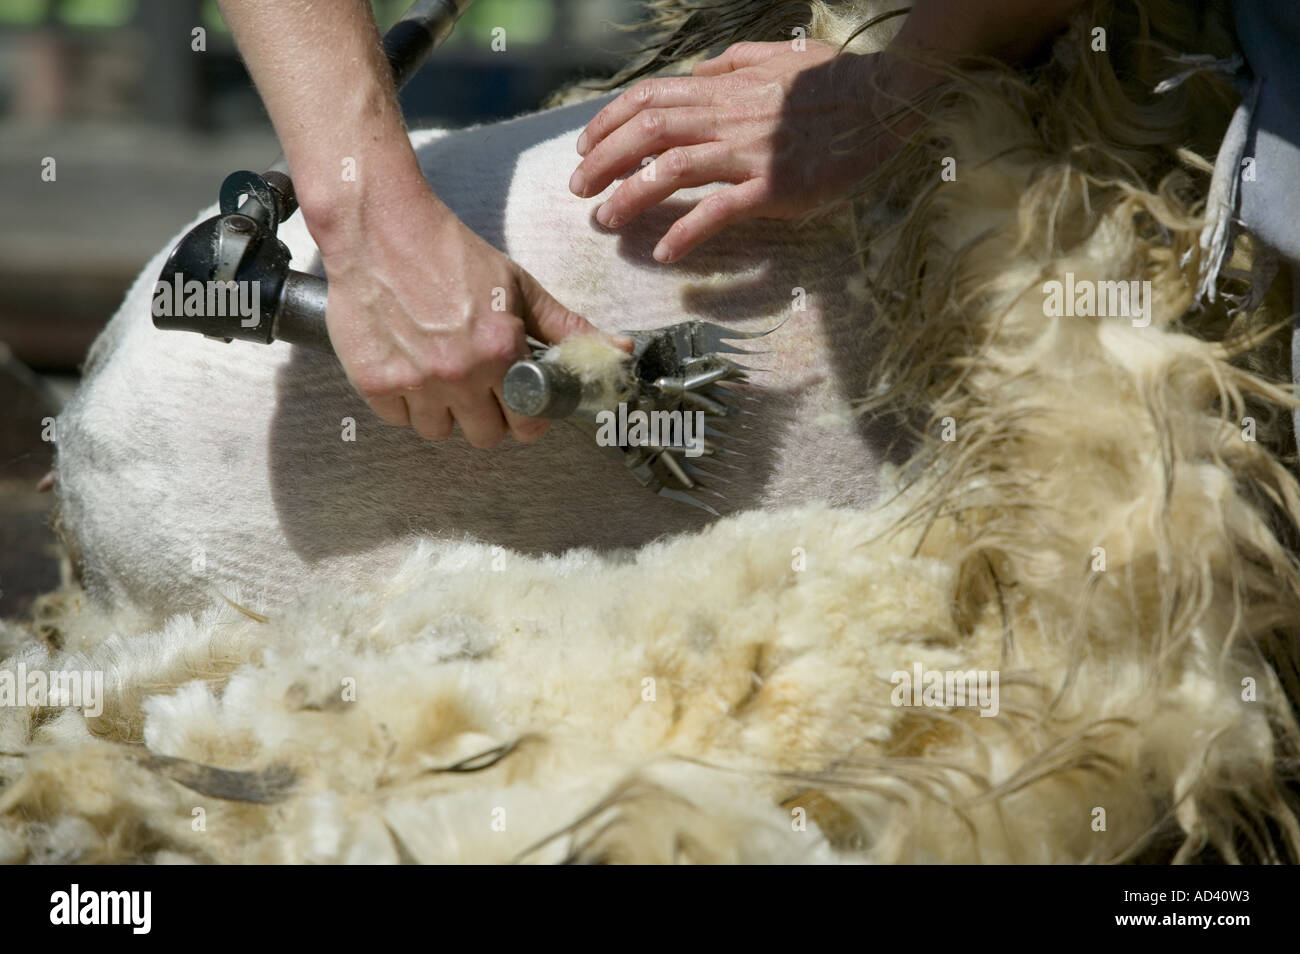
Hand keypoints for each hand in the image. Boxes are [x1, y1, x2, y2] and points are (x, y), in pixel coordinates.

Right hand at [315, 177, 627, 446]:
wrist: (378, 225)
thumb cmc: (450, 251)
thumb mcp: (517, 286)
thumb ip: (567, 328)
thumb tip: (620, 350)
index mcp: (501, 350)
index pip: (529, 425)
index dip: (529, 416)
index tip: (521, 400)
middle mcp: (460, 372)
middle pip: (486, 436)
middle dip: (488, 416)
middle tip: (478, 383)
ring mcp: (415, 381)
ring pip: (440, 432)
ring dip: (444, 411)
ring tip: (440, 370)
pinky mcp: (374, 382)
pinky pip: (399, 419)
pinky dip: (404, 401)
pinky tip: (409, 364)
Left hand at [569, 40, 940, 262]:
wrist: (886, 101)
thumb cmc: (837, 80)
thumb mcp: (780, 57)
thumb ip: (734, 64)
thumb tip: (699, 69)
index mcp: (726, 88)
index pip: (650, 99)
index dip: (608, 122)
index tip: (584, 147)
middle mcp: (729, 117)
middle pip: (648, 133)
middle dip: (603, 161)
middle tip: (577, 190)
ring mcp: (750, 152)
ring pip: (672, 170)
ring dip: (630, 196)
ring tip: (604, 219)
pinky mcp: (774, 186)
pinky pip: (720, 210)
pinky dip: (687, 230)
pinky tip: (665, 251)